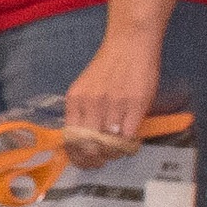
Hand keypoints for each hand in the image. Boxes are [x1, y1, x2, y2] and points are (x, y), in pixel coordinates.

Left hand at [63, 30, 162, 168]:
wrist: (129, 44)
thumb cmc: (107, 67)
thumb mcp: (85, 89)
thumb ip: (82, 112)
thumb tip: (83, 142)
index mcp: (75, 100)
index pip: (71, 139)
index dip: (78, 156)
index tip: (85, 162)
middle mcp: (92, 103)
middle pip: (90, 146)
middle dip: (97, 159)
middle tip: (103, 160)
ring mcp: (114, 104)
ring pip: (111, 144)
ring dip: (115, 152)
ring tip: (118, 149)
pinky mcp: (136, 104)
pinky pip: (130, 135)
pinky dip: (130, 143)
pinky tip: (131, 139)